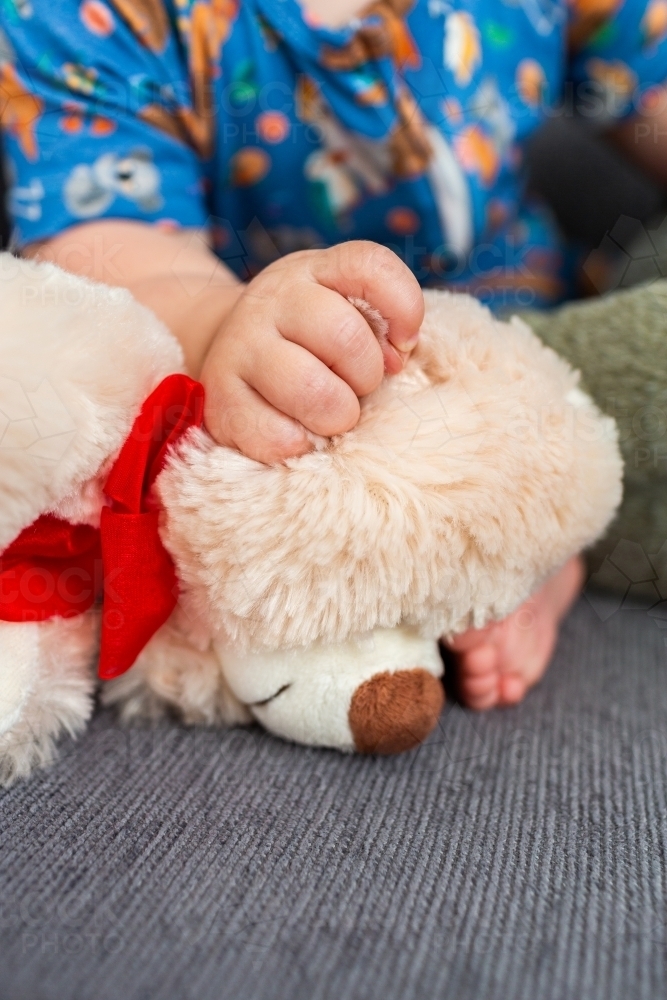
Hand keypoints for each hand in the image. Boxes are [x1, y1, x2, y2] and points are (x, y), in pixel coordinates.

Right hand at [200, 241, 423, 463]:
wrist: (230, 357)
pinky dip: (299, 445)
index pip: (370, 266)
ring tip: (327, 414)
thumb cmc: (308, 343)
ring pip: (314, 392)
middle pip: (345, 336)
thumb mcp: (346, 314)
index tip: (402, 345)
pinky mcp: (219, 397)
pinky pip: (279, 437)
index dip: (403, 307)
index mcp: (314, 271)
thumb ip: (382, 326)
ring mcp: (239, 345)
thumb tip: (397, 359)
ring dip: (336, 417)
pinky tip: (294, 431)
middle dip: (366, 377)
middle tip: (354, 388)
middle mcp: (272, 298)